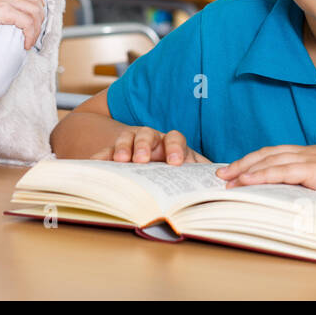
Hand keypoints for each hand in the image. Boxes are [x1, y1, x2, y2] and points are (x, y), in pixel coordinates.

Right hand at [0, 0, 44, 49]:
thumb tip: (3, 14)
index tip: (37, 10)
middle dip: (40, 15)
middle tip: (36, 29)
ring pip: (34, 10)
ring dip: (37, 27)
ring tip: (31, 38)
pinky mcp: (2, 10)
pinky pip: (27, 22)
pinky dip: (30, 34)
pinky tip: (25, 43)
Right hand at [90, 127, 209, 165]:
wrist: (152, 162)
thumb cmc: (175, 168)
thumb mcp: (190, 169)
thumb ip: (203, 173)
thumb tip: (223, 180)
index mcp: (172, 143)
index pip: (175, 138)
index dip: (176, 148)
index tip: (175, 162)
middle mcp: (151, 139)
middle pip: (147, 135)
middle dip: (144, 146)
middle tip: (142, 159)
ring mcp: (132, 143)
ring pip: (126, 139)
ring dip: (123, 148)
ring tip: (120, 161)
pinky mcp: (115, 152)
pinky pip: (105, 152)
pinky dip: (99, 157)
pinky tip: (92, 164)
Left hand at [216, 145, 315, 198]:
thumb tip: (309, 198)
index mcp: (315, 155)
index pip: (278, 154)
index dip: (256, 161)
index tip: (238, 169)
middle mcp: (310, 153)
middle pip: (267, 154)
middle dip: (242, 163)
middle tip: (222, 173)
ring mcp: (313, 159)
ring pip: (270, 160)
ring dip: (245, 168)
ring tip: (226, 178)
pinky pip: (283, 171)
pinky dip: (261, 174)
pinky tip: (246, 180)